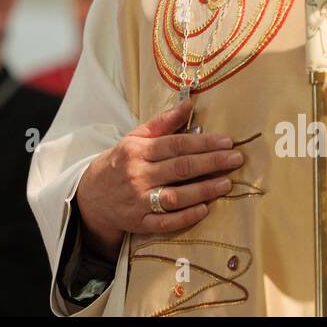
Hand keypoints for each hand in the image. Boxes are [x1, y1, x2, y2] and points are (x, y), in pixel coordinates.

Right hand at [74, 100, 240, 255]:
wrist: (91, 195)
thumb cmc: (120, 162)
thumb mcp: (135, 138)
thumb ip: (163, 122)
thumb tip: (189, 104)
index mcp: (136, 151)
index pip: (175, 145)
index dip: (203, 143)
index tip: (227, 142)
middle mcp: (137, 175)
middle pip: (180, 168)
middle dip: (211, 163)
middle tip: (236, 159)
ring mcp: (138, 201)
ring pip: (176, 196)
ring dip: (204, 190)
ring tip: (226, 183)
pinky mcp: (139, 223)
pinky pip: (166, 222)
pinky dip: (186, 217)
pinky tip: (204, 209)